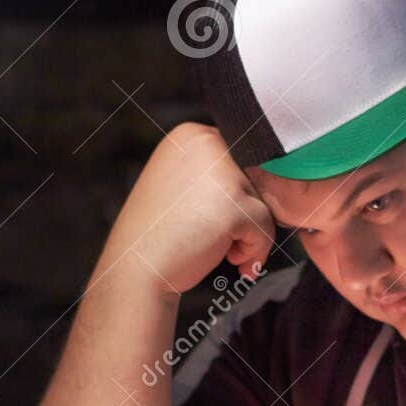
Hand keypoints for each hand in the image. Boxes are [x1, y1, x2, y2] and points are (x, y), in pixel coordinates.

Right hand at [99, 122, 275, 295]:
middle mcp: (206, 143)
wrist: (136, 270)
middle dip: (245, 215)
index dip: (237, 195)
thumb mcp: (184, 186)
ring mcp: (221, 172)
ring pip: (263, 203)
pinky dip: (256, 251)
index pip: (240, 160)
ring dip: (250, 234)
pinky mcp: (234, 203)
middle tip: (220, 240)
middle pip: (255, 180)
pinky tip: (233, 262)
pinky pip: (266, 227)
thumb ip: (217, 175)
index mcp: (191, 135)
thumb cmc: (160, 236)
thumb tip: (269, 180)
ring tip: (224, 251)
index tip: (218, 221)